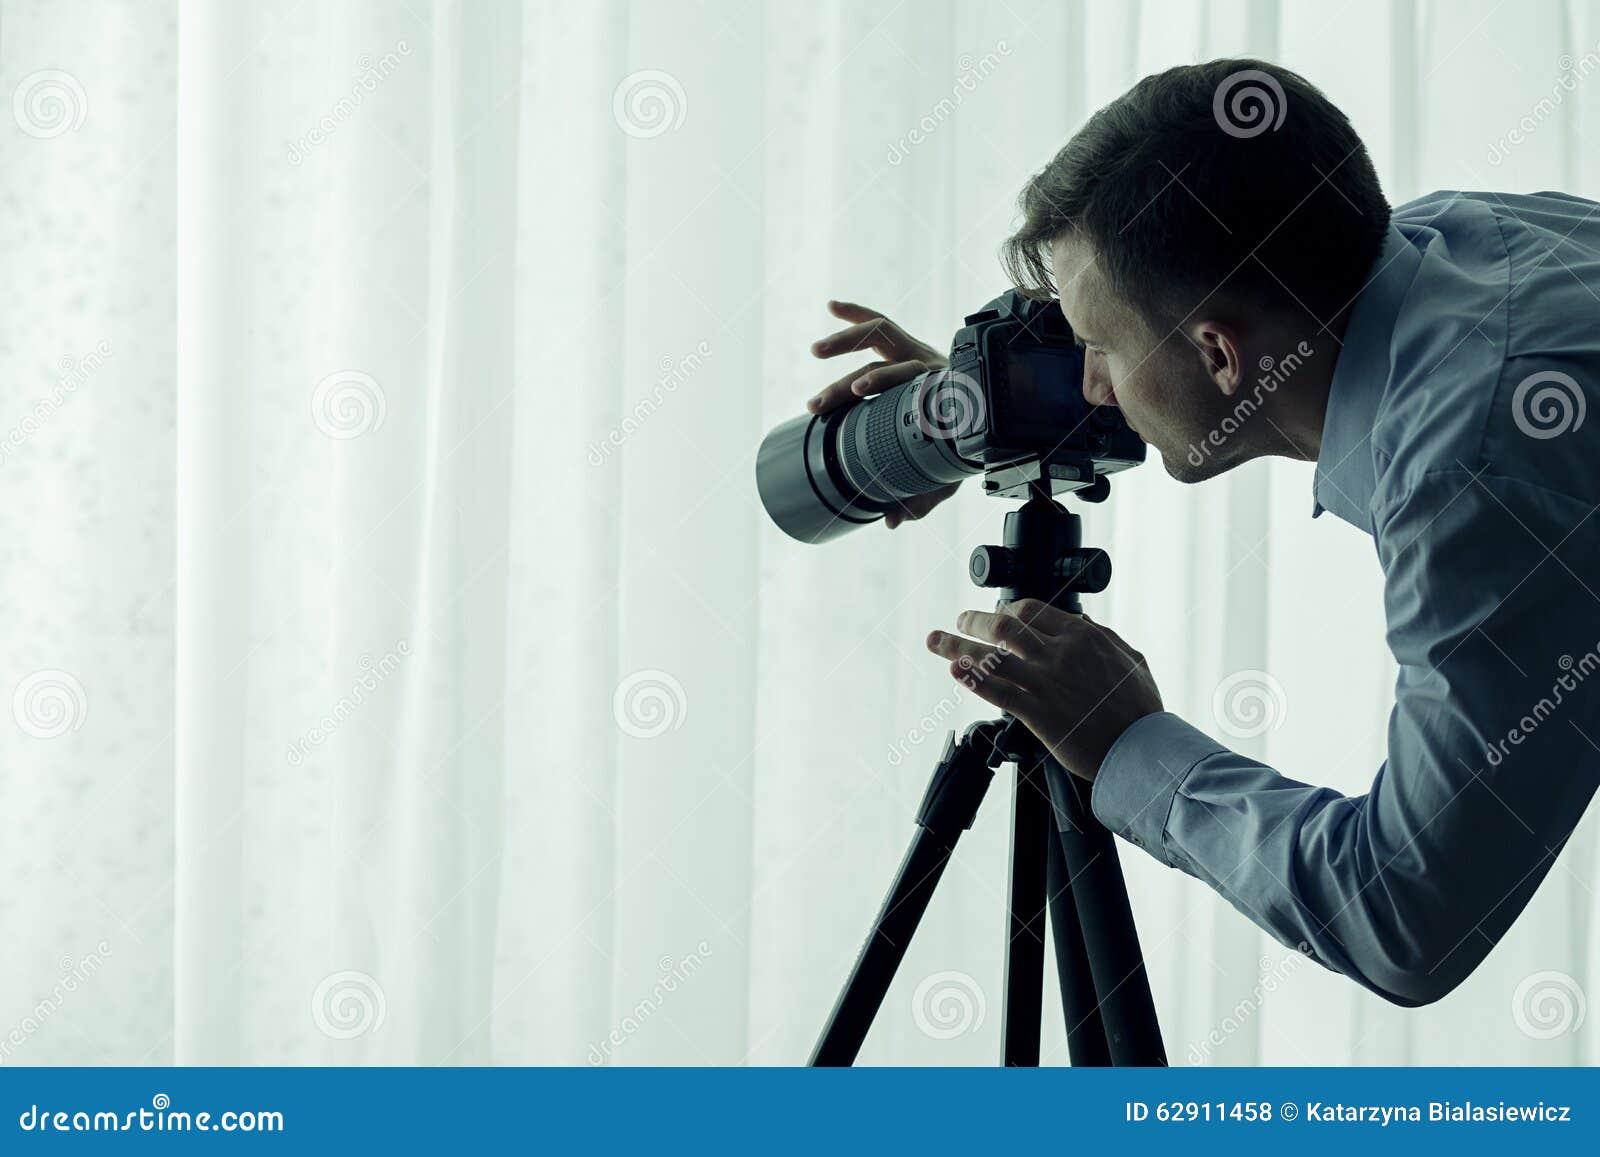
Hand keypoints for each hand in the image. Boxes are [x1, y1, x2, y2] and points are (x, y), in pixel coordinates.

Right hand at [806, 299, 958, 527]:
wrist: (989, 414)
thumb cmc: (966, 442)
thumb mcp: (950, 474)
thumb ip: (923, 498)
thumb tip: (890, 522)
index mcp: (940, 391)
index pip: (910, 379)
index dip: (883, 382)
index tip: (859, 392)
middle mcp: (928, 366)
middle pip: (886, 359)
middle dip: (850, 376)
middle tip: (821, 400)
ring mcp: (917, 352)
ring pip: (880, 334)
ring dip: (846, 340)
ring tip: (815, 350)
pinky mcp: (907, 346)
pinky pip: (881, 324)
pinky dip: (856, 313)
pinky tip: (831, 306)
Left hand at [926, 599, 1161, 779]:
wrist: (1142, 749)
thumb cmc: (1140, 711)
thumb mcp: (1131, 661)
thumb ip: (1104, 638)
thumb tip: (1083, 622)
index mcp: (1082, 637)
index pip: (1032, 611)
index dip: (1007, 610)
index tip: (997, 615)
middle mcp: (1060, 654)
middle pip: (1004, 626)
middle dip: (974, 620)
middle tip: (959, 621)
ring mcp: (1046, 682)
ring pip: (991, 656)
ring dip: (956, 646)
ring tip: (935, 641)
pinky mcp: (1037, 713)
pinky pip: (997, 691)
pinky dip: (971, 679)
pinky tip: (954, 671)